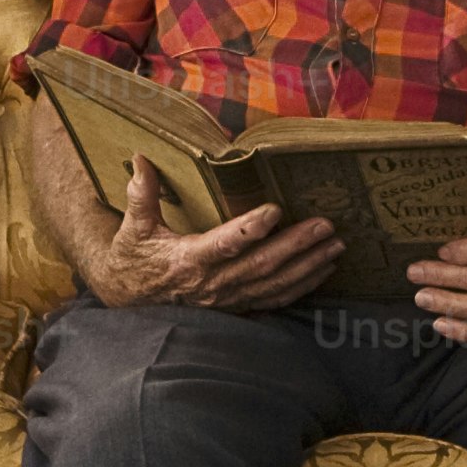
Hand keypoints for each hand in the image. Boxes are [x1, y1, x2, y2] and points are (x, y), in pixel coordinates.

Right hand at [76, 159, 338, 311]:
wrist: (130, 299)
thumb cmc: (135, 259)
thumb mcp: (134, 227)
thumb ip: (140, 194)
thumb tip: (141, 159)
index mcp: (189, 260)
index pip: (225, 244)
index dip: (250, 229)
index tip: (275, 209)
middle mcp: (213, 283)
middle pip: (262, 265)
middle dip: (298, 246)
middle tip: (327, 226)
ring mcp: (228, 300)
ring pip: (275, 285)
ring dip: (309, 266)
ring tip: (336, 246)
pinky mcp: (237, 308)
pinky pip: (275, 300)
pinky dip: (302, 287)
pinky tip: (324, 271)